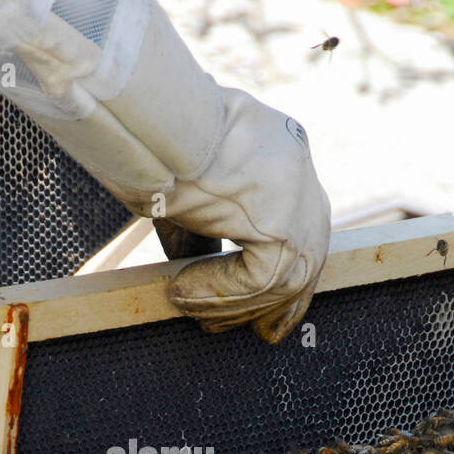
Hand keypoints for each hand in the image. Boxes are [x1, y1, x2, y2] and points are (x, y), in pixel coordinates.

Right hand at [158, 92, 330, 342]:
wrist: (145, 117)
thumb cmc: (149, 145)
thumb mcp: (185, 193)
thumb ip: (203, 231)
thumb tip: (193, 272)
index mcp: (280, 154)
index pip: (301, 226)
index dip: (289, 276)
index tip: (270, 313)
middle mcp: (299, 171)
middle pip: (309, 254)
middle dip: (286, 302)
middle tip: (262, 336)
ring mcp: (296, 193)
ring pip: (285, 276)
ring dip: (236, 303)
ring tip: (187, 304)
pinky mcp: (283, 217)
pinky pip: (262, 278)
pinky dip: (220, 292)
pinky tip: (182, 289)